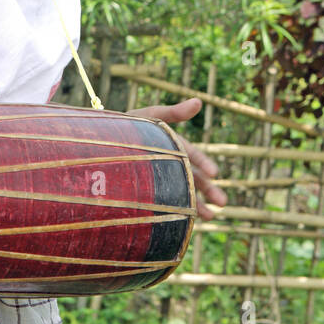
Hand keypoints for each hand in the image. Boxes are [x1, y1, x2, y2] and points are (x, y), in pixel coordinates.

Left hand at [128, 97, 226, 221]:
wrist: (100, 144)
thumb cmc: (128, 126)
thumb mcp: (149, 116)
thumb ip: (173, 112)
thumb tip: (199, 101)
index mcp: (174, 145)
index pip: (193, 155)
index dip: (204, 163)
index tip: (215, 174)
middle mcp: (172, 164)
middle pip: (193, 177)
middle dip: (209, 190)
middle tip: (223, 202)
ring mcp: (162, 180)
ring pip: (183, 193)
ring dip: (198, 205)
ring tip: (210, 217)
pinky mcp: (151, 193)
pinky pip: (166, 204)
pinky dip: (178, 212)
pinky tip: (186, 222)